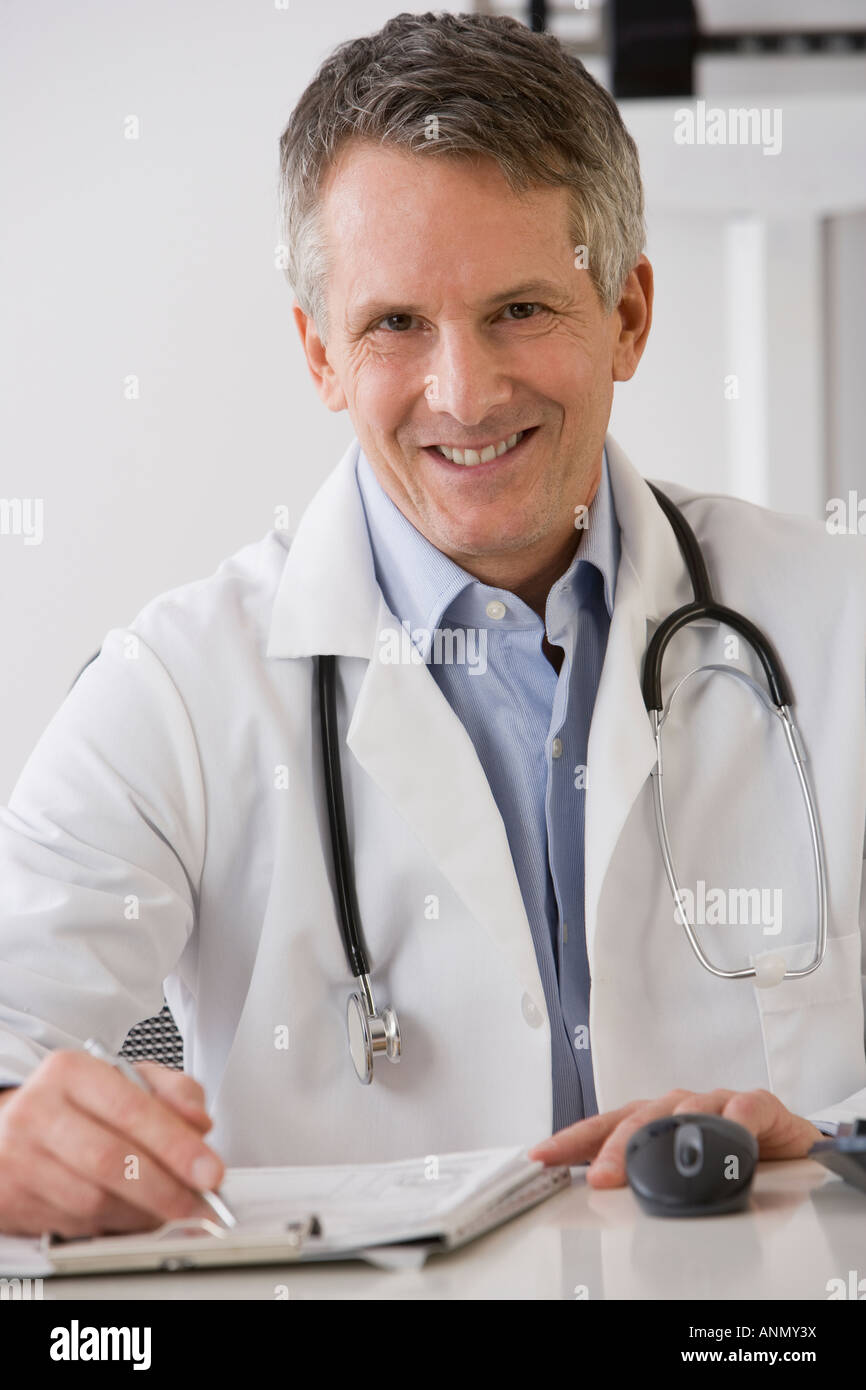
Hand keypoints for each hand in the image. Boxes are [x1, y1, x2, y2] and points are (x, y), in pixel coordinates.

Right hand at [0, 1051, 225, 1237]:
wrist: (13, 1127)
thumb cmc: (78, 1104)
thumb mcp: (127, 1079)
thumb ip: (174, 1092)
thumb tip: (199, 1125)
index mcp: (70, 1072)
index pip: (131, 1110)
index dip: (176, 1145)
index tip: (210, 1170)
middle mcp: (37, 1112)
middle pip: (110, 1160)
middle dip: (165, 1188)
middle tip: (198, 1202)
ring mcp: (19, 1159)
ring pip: (93, 1200)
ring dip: (142, 1212)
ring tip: (168, 1208)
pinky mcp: (11, 1199)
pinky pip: (75, 1225)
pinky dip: (113, 1225)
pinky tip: (131, 1213)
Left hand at [528, 1088, 824, 1187]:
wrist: (787, 1146)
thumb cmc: (725, 1155)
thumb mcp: (679, 1172)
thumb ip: (646, 1180)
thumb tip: (606, 1203)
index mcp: (652, 1120)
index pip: (604, 1127)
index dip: (573, 1141)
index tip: (542, 1156)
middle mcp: (676, 1106)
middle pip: (638, 1121)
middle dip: (615, 1149)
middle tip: (603, 1178)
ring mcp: (714, 1102)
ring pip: (684, 1112)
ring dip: (667, 1136)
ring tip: (655, 1162)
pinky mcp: (755, 1106)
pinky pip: (742, 1108)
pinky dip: (733, 1121)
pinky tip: (727, 1136)